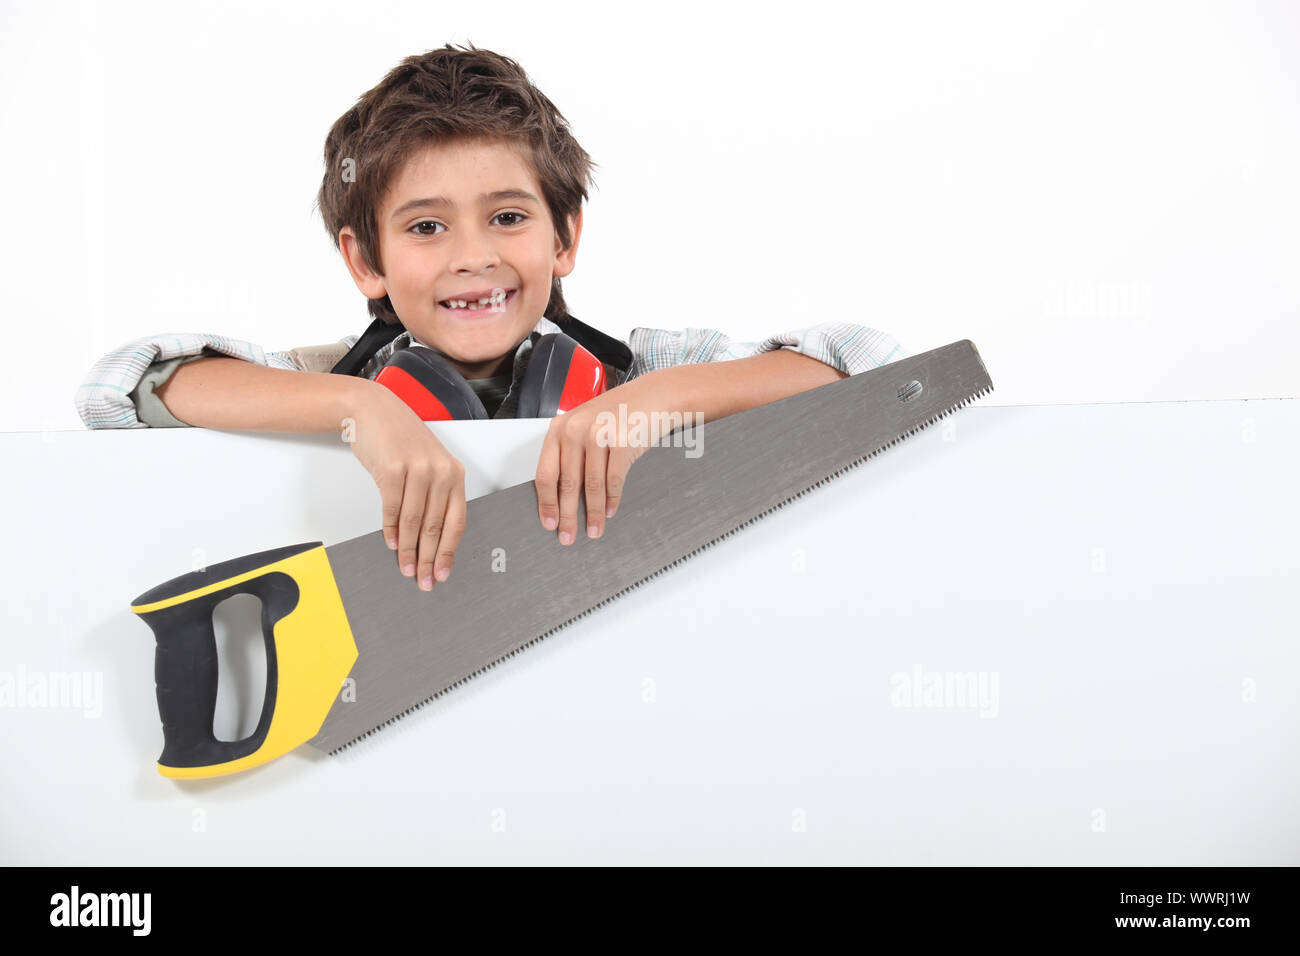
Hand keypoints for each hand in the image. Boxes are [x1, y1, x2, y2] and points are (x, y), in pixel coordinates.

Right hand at [345, 384, 466, 589]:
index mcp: (454, 473)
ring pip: (415, 521)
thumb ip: (433, 496)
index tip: (442, 573)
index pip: (456, 521)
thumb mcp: (428, 464)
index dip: (448, 551)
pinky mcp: (393, 469)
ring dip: (409, 549)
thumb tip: (430, 539)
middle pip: (436, 526)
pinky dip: (391, 530)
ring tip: (405, 568)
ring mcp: (417, 469)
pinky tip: (392, 543)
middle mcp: (441, 471)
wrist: (374, 410)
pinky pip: (393, 508)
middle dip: (429, 558)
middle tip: (423, 580)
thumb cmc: (401, 440)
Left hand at [534, 384, 664, 543]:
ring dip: (591, 513)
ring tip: (594, 529)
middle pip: (566, 484)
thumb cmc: (619, 412)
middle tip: (568, 535)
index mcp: (560, 427)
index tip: (549, 522)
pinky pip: (613, 481)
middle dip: (567, 515)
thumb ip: (569, 451)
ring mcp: (598, 435)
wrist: (653, 396)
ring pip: (590, 486)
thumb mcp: (585, 425)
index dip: (546, 503)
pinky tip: (609, 511)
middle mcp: (575, 430)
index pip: (545, 473)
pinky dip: (611, 500)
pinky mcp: (621, 443)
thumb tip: (561, 494)